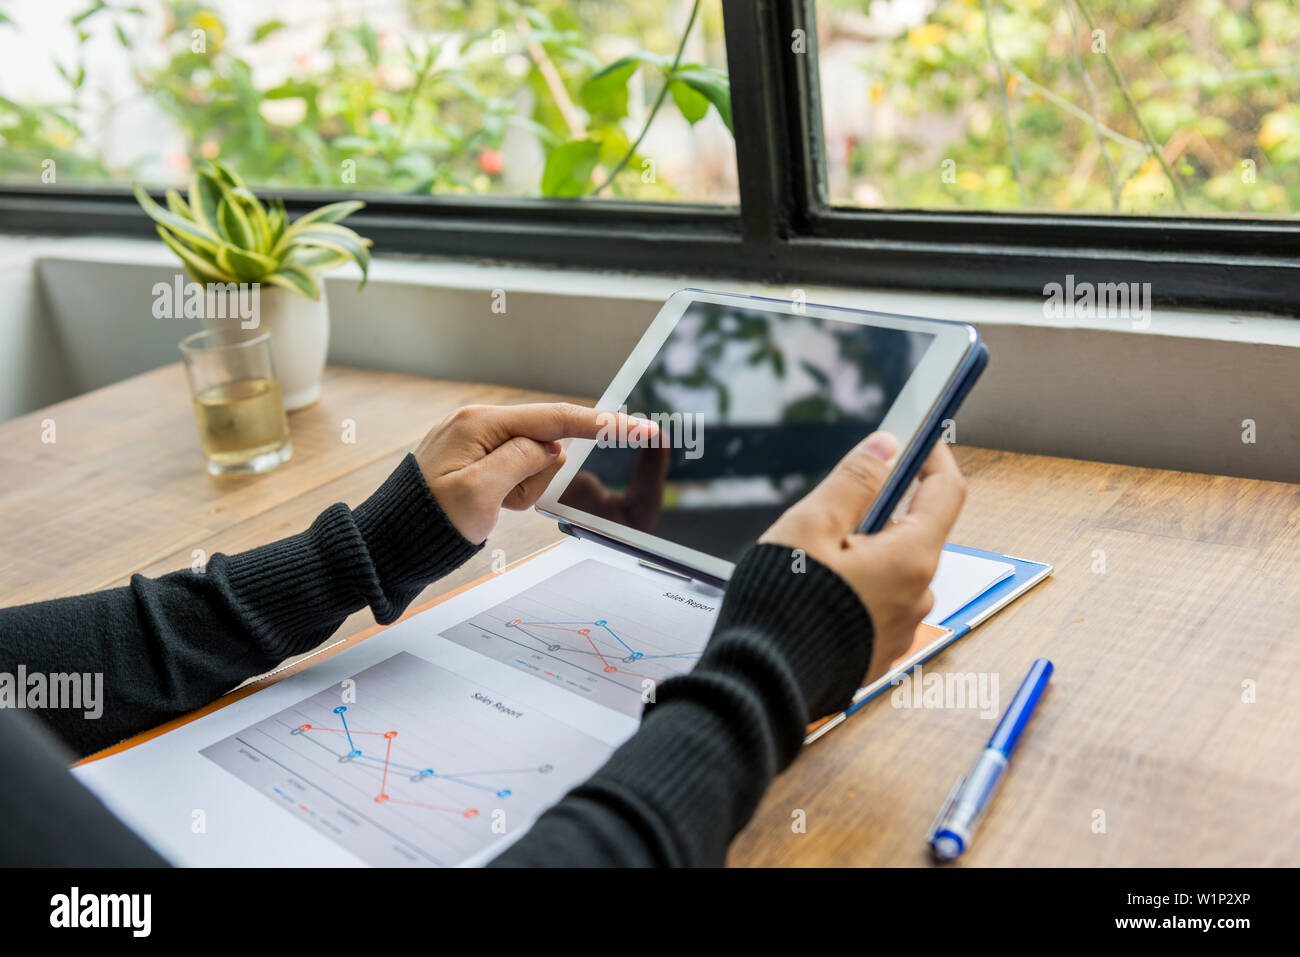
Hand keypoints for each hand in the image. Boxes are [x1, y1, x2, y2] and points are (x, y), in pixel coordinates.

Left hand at [413, 402, 654, 544]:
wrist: (389, 544)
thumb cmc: (426, 522)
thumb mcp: (481, 494)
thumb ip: (523, 461)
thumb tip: (548, 446)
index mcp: (480, 424)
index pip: (556, 419)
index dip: (603, 424)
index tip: (642, 427)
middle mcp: (479, 424)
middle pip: (545, 442)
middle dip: (537, 478)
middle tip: (504, 501)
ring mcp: (477, 441)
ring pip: (533, 462)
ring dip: (522, 489)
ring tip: (488, 506)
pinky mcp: (476, 459)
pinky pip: (515, 472)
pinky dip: (510, 493)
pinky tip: (484, 506)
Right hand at [758, 432, 965, 684]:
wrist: (762, 683)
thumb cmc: (782, 604)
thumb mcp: (811, 525)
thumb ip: (853, 481)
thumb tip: (885, 448)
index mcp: (911, 559)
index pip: (945, 492)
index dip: (932, 457)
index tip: (916, 440)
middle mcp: (918, 596)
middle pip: (913, 533)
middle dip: (878, 513)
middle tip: (830, 511)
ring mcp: (901, 629)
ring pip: (892, 571)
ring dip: (863, 554)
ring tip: (811, 562)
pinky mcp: (878, 652)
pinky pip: (877, 605)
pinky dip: (855, 589)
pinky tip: (814, 595)